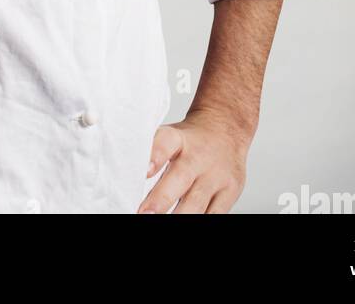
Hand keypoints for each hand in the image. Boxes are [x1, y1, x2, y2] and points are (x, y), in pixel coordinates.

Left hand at [137, 108, 251, 213]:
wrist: (225, 130)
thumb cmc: (189, 141)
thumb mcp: (170, 135)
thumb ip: (151, 152)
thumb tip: (124, 173)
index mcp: (179, 138)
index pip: (166, 142)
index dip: (155, 155)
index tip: (144, 171)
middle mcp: (198, 156)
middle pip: (181, 178)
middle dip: (161, 199)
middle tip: (143, 213)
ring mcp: (216, 175)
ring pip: (196, 203)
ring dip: (178, 218)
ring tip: (159, 223)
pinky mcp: (230, 192)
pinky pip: (214, 214)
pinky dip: (198, 221)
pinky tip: (184, 223)